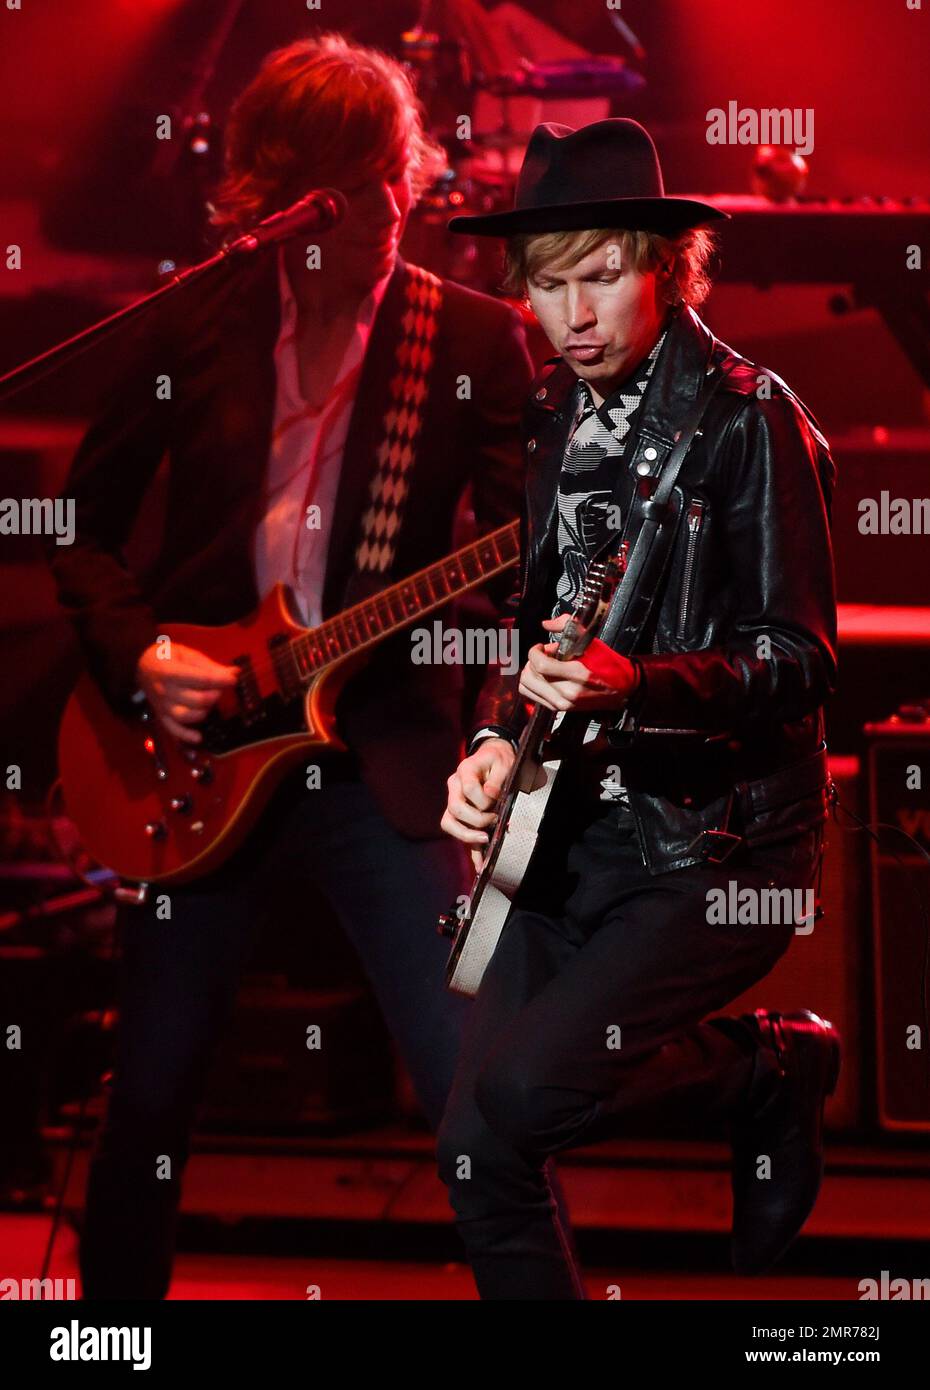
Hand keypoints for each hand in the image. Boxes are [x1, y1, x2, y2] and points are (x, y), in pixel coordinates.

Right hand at [135, 642, 239, 744]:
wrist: (141, 665)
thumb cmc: (167, 657)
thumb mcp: (187, 654)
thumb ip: (209, 665)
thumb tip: (234, 673)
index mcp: (170, 671)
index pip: (201, 679)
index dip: (221, 680)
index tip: (233, 679)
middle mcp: (164, 691)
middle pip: (197, 700)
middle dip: (215, 695)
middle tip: (220, 688)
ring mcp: (162, 706)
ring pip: (187, 716)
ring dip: (205, 711)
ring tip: (210, 702)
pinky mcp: (162, 716)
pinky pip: (173, 730)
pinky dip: (186, 736)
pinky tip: (199, 737)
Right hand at [441, 738, 515, 869]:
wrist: (492, 757)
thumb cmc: (498, 760)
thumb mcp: (503, 763)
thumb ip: (498, 778)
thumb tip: (490, 794)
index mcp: (465, 771)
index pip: (470, 789)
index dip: (484, 799)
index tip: (497, 802)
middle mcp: (454, 786)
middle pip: (455, 809)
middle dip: (477, 819)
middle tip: (494, 819)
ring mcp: (453, 800)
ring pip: (449, 823)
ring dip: (467, 834)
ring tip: (485, 839)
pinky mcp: (459, 814)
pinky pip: (458, 832)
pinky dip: (469, 848)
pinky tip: (479, 863)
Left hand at [517, 614, 637, 712]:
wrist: (623, 688)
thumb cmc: (609, 665)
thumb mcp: (592, 641)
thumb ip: (567, 626)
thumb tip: (547, 624)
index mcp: (577, 675)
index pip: (541, 665)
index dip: (535, 652)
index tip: (541, 646)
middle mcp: (567, 692)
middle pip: (530, 676)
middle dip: (533, 661)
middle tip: (544, 654)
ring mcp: (563, 703)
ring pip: (527, 686)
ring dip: (531, 673)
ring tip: (544, 666)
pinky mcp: (559, 709)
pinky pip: (532, 696)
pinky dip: (533, 684)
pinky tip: (544, 676)